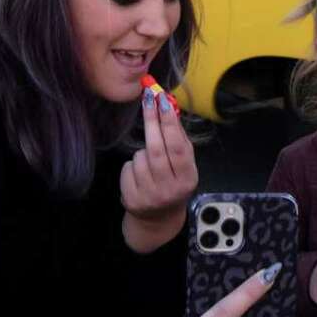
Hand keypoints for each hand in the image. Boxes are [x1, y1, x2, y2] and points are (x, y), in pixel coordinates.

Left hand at [120, 88, 197, 251]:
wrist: (158, 218)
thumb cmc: (174, 182)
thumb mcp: (184, 165)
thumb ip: (180, 140)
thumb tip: (170, 107)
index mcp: (187, 179)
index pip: (178, 147)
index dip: (170, 123)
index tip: (163, 100)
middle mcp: (169, 189)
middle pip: (156, 150)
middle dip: (151, 121)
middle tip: (148, 99)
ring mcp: (150, 196)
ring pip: (140, 157)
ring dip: (142, 151)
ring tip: (150, 160)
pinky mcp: (132, 200)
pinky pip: (128, 168)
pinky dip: (133, 165)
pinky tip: (140, 175)